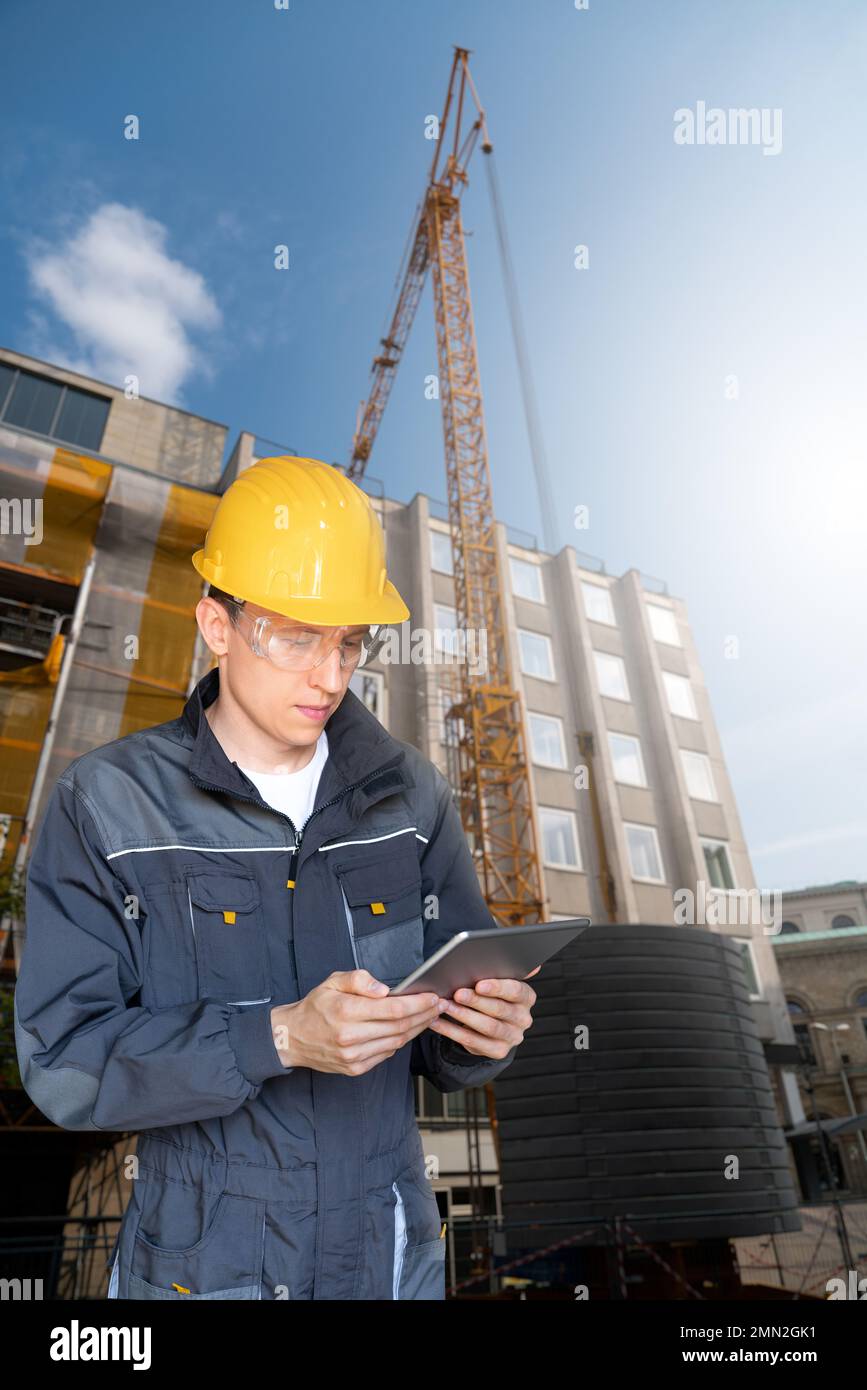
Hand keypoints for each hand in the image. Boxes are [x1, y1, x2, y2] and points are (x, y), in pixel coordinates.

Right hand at [270, 970, 446, 1075]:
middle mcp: (351, 1036)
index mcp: (346, 1011)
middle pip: (400, 1027)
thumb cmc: (315, 1007)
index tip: (433, 996)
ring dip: (417, 1029)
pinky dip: (400, 1042)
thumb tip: (384, 989)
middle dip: (424, 1015)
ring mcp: (354, 1056)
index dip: (418, 1003)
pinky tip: (408, 1030)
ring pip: (397, 1043)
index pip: (393, 1009)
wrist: (292, 1038)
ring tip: (429, 1016)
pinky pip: (386, 1054)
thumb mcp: (331, 982)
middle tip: (439, 1005)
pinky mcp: (355, 1068)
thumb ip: (359, 979)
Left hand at [427, 966, 540, 1059]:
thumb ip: (503, 969)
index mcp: (527, 997)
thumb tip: (521, 960)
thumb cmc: (490, 994)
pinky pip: (472, 1042)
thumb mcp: (497, 981)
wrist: (489, 1023)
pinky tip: (437, 1021)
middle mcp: (523, 1018)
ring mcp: (512, 1037)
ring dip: (463, 1015)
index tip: (479, 984)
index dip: (497, 987)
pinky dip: (452, 1031)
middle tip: (457, 993)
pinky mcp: (498, 1051)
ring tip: (444, 1005)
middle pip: (500, 1009)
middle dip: (476, 1001)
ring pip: (487, 1027)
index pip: (515, 991)